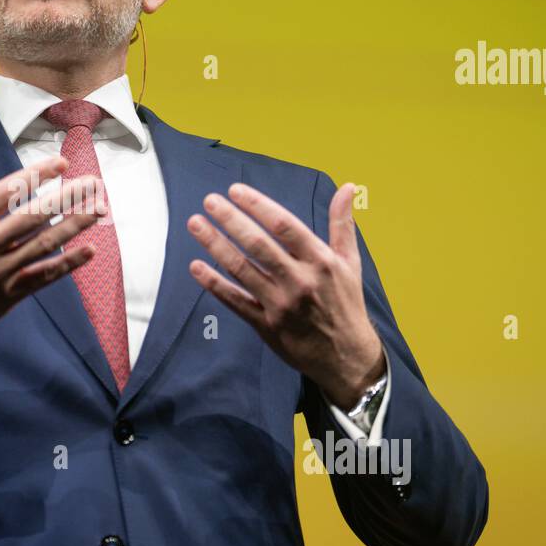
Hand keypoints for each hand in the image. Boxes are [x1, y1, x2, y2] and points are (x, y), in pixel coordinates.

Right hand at [0, 141, 104, 370]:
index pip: (4, 193)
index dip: (35, 176)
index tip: (61, 164)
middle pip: (31, 217)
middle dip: (66, 197)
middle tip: (92, 182)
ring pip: (43, 245)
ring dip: (75, 225)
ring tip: (98, 208)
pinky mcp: (8, 295)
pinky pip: (43, 276)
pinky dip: (68, 264)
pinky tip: (89, 250)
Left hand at [186, 181, 385, 409]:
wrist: (346, 357)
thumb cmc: (346, 304)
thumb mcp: (349, 263)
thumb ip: (343, 223)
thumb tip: (347, 187)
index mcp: (321, 261)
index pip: (285, 226)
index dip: (258, 206)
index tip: (236, 191)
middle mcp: (300, 281)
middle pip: (259, 245)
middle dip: (231, 220)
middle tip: (209, 201)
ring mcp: (281, 305)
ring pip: (242, 270)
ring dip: (215, 245)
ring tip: (196, 224)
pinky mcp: (266, 325)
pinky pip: (235, 301)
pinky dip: (214, 284)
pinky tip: (196, 267)